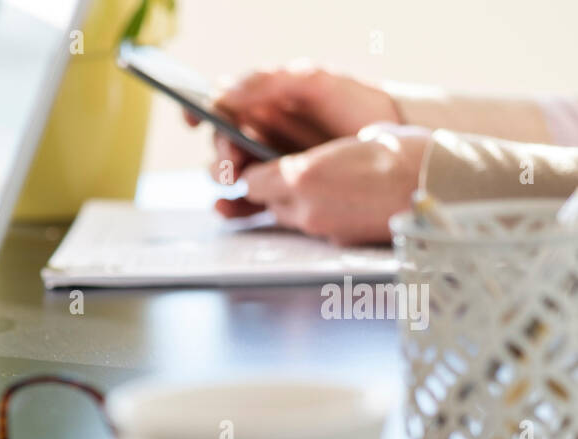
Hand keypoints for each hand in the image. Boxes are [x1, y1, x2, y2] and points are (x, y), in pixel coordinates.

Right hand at [188, 63, 400, 187]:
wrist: (396, 141)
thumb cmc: (358, 104)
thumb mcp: (316, 82)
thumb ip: (270, 82)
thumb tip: (224, 93)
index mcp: (264, 104)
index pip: (221, 106)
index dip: (200, 112)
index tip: (192, 120)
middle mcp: (261, 135)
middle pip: (221, 145)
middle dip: (221, 152)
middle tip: (233, 159)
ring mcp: (269, 166)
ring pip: (230, 175)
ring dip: (222, 180)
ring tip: (232, 183)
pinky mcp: (281, 195)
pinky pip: (246, 204)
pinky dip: (232, 208)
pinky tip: (228, 208)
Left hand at [238, 124, 429, 244]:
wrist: (442, 186)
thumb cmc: (405, 154)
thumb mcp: (356, 139)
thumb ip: (321, 156)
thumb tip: (308, 163)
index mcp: (303, 176)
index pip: (252, 182)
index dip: (255, 172)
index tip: (261, 165)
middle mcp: (306, 208)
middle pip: (269, 203)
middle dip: (274, 190)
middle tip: (291, 175)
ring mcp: (323, 229)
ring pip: (291, 218)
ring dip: (297, 205)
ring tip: (324, 187)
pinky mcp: (341, 242)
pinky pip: (317, 229)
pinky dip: (322, 217)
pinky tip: (344, 203)